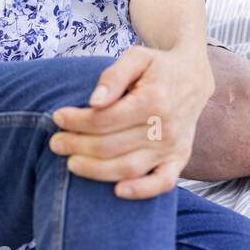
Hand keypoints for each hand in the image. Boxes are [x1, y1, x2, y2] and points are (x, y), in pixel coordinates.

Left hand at [49, 44, 213, 199]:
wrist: (194, 76)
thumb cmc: (158, 66)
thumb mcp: (136, 57)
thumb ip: (113, 76)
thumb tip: (93, 101)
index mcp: (154, 99)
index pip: (105, 119)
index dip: (77, 121)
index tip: (58, 118)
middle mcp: (166, 127)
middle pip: (111, 145)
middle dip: (77, 146)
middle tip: (55, 143)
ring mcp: (174, 146)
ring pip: (128, 167)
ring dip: (95, 170)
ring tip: (71, 164)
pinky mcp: (180, 158)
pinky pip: (162, 182)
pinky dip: (141, 191)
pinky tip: (117, 191)